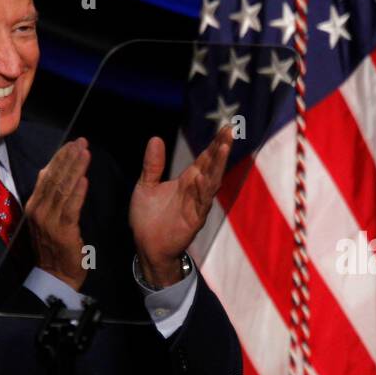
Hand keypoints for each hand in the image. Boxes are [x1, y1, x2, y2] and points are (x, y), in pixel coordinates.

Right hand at [23, 138, 89, 290]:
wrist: (55, 276)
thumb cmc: (56, 247)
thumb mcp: (49, 219)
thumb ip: (52, 199)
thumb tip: (58, 174)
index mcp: (34, 205)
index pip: (46, 175)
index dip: (60, 158)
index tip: (72, 143)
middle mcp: (38, 210)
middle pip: (54, 178)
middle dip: (68, 158)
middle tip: (82, 141)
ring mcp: (48, 220)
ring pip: (62, 189)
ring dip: (75, 169)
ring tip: (85, 153)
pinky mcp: (62, 231)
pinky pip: (70, 208)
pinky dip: (77, 192)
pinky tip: (84, 179)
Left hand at [129, 126, 231, 287]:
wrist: (147, 246)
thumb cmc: (148, 218)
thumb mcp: (146, 185)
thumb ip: (153, 164)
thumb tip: (156, 138)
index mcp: (187, 181)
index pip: (205, 159)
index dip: (215, 144)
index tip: (225, 128)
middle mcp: (196, 190)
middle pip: (213, 166)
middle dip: (221, 148)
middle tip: (229, 130)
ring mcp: (197, 204)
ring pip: (212, 181)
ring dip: (218, 165)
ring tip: (224, 147)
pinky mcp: (194, 219)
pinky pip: (202, 202)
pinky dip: (204, 189)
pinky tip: (205, 176)